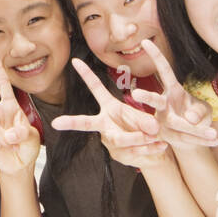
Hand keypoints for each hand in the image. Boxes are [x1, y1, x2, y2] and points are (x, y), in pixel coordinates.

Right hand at [50, 58, 172, 169]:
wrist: (153, 151)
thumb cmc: (145, 128)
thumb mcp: (147, 118)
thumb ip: (147, 120)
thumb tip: (151, 127)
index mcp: (110, 108)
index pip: (96, 89)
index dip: (87, 75)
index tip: (75, 60)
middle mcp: (105, 124)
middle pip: (87, 122)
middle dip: (72, 122)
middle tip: (56, 122)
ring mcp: (110, 141)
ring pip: (118, 139)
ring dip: (137, 137)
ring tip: (154, 135)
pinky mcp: (118, 155)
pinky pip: (132, 151)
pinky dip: (149, 148)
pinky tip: (160, 146)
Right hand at [127, 39, 217, 151]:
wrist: (191, 137)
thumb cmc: (195, 114)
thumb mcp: (202, 109)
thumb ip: (198, 111)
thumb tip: (189, 118)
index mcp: (172, 90)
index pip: (164, 71)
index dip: (156, 57)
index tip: (145, 41)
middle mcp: (164, 105)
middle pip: (155, 100)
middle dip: (146, 97)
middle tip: (135, 94)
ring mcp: (164, 122)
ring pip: (176, 125)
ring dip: (197, 130)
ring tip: (214, 134)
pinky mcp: (168, 138)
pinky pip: (186, 139)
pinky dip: (203, 140)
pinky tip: (216, 142)